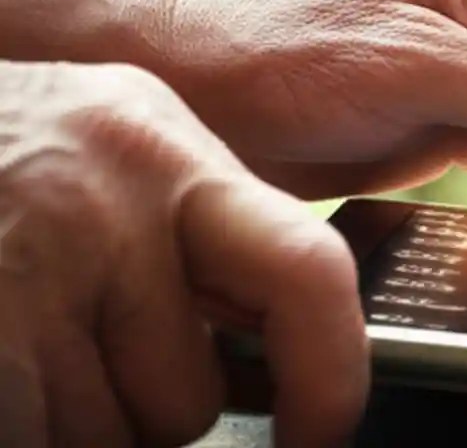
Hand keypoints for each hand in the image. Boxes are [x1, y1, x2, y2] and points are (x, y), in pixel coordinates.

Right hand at [0, 61, 366, 447]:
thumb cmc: (0, 160)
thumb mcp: (111, 157)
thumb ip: (196, 243)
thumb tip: (277, 366)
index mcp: (158, 150)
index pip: (306, 274)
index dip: (332, 377)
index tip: (320, 430)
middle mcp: (97, 207)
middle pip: (185, 401)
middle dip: (142, 407)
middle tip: (75, 343)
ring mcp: (16, 275)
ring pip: (105, 442)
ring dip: (69, 424)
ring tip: (19, 333)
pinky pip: (36, 437)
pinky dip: (24, 423)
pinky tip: (5, 357)